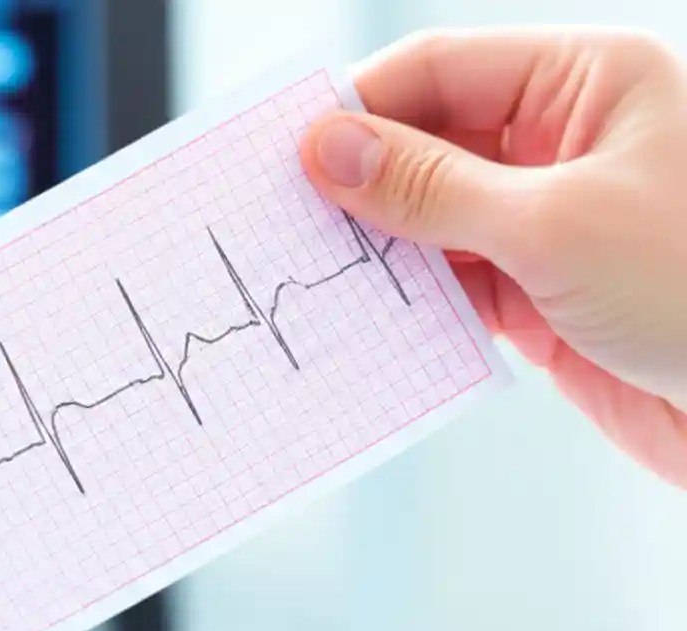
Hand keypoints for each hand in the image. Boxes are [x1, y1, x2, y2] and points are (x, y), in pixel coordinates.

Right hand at [299, 28, 686, 482]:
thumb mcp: (553, 226)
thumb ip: (430, 188)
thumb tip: (328, 150)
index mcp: (586, 84)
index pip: (442, 71)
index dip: (362, 106)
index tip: (291, 152)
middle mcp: (564, 141)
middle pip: (428, 143)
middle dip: (363, 182)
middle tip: (287, 219)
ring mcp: (548, 218)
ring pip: (432, 216)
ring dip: (381, 247)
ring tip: (314, 272)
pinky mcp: (539, 290)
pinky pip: (452, 281)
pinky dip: (411, 299)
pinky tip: (368, 315)